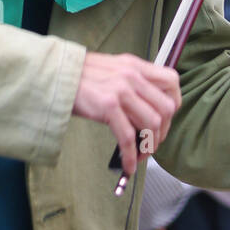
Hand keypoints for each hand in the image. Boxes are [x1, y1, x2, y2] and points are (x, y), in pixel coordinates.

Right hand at [73, 52, 181, 176]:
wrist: (55, 75)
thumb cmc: (80, 77)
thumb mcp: (113, 69)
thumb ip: (132, 81)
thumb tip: (147, 109)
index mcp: (136, 66)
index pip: (172, 82)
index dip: (173, 104)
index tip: (165, 120)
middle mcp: (132, 76)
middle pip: (166, 108)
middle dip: (162, 131)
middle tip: (151, 142)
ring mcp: (121, 90)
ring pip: (152, 124)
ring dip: (149, 145)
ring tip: (139, 154)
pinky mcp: (108, 106)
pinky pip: (128, 137)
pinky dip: (132, 155)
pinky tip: (128, 164)